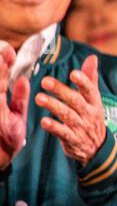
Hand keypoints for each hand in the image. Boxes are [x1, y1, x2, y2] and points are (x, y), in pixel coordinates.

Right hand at [0, 43, 30, 169]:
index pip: (1, 76)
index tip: (9, 48)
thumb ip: (20, 97)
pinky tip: (1, 88)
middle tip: (3, 48)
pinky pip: (0, 102)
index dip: (3, 62)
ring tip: (1, 60)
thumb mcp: (16, 113)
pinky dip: (0, 91)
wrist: (2, 156)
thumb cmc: (9, 134)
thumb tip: (24, 79)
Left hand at [36, 54, 106, 165]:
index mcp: (94, 103)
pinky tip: (43, 121)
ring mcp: (81, 128)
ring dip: (53, 106)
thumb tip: (92, 58)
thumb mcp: (94, 100)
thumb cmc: (92, 118)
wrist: (98, 148)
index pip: (91, 91)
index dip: (83, 82)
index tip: (74, 73)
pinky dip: (54, 127)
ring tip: (39, 98)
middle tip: (45, 81)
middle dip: (61, 91)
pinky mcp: (72, 140)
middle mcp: (89, 114)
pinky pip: (63, 133)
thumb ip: (91, 79)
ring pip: (67, 116)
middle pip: (76, 101)